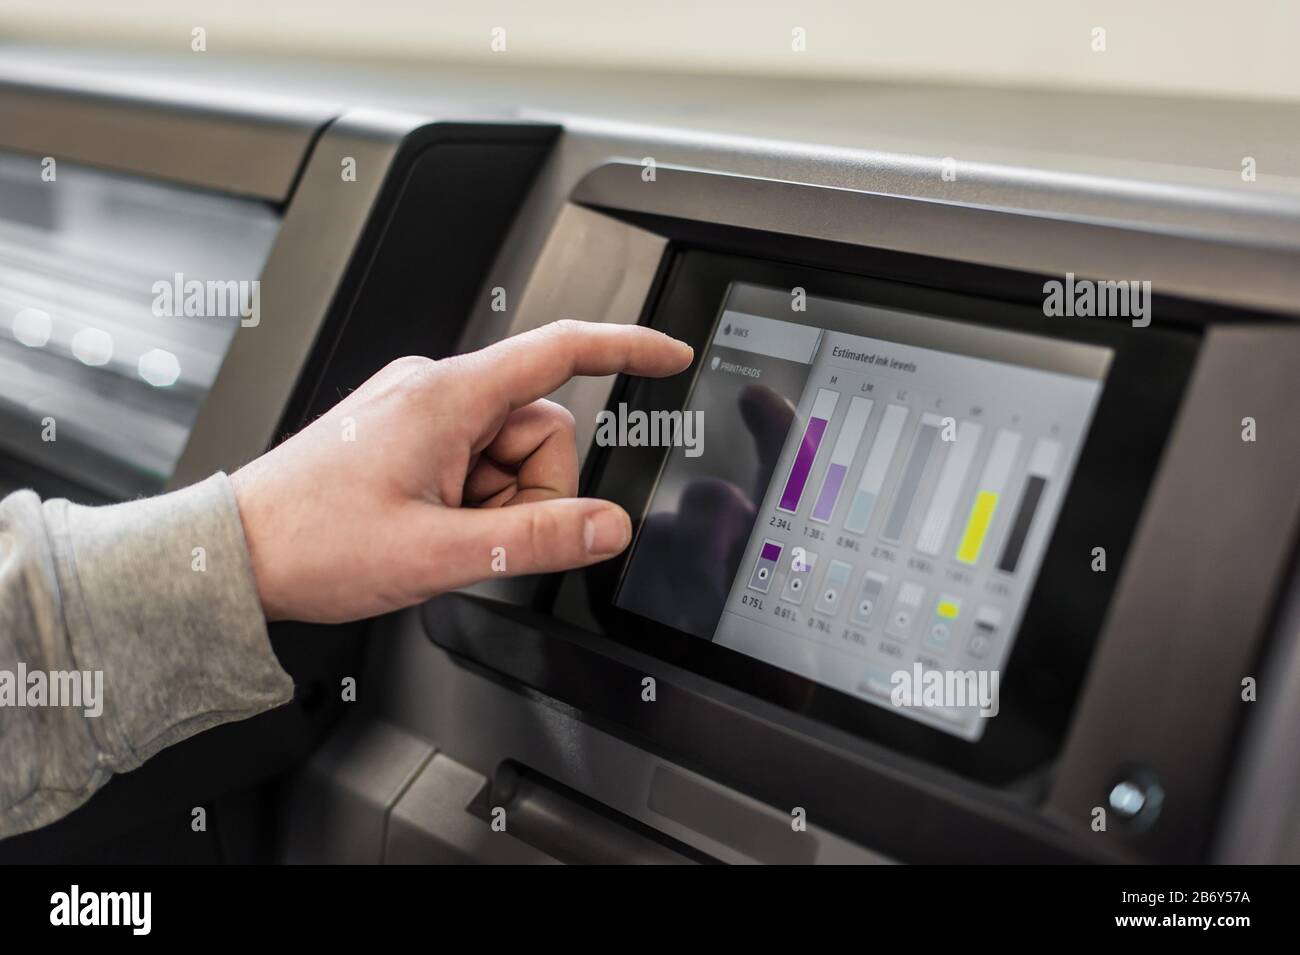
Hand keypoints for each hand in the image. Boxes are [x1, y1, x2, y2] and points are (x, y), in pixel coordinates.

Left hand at [230, 320, 693, 622]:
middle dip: (530, 493)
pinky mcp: (409, 435)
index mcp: (446, 396)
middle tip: (476, 536)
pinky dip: (472, 501)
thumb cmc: (311, 541)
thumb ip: (536, 542)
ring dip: (498, 505)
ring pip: (510, 455)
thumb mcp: (438, 553)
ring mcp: (420, 412)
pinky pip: (475, 462)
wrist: (237, 555)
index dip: (625, 349)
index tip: (668, 354)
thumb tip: (607, 527)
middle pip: (541, 430)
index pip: (560, 352)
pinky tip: (428, 527)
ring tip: (439, 536)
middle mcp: (435, 389)